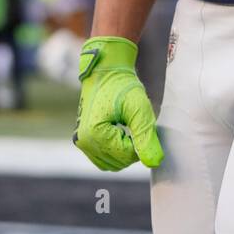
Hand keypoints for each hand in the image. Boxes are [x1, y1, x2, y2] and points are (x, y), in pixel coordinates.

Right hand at [74, 36, 163, 171]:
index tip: (141, 123)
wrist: (105, 70)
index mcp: (93, 134)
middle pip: (118, 162)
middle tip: (135, 124)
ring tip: (128, 127)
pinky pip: (103, 158)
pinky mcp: (82, 140)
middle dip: (132, 148)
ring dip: (124, 150)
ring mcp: (80, 142)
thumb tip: (153, 163)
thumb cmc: (122, 85)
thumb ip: (146, 137)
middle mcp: (83, 141)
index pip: (126, 156)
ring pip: (111, 163)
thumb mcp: (139, 108)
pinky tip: (121, 132)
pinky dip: (115, 150)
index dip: (140, 143)